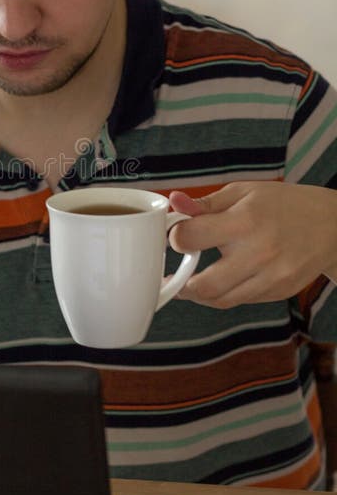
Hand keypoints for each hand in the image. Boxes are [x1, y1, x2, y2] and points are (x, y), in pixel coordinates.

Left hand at [168, 182, 336, 308]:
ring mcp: (271, 278)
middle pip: (203, 285)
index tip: (176, 236)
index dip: (175, 238)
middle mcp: (259, 253)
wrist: (332, 226)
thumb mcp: (244, 192)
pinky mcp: (278, 292)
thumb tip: (174, 203)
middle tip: (173, 276)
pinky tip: (222, 280)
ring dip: (199, 294)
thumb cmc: (283, 204)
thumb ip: (205, 204)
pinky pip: (240, 301)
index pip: (190, 238)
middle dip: (180, 283)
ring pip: (220, 300)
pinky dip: (224, 294)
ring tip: (191, 282)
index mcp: (245, 221)